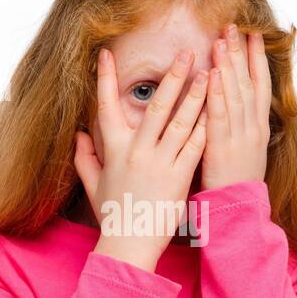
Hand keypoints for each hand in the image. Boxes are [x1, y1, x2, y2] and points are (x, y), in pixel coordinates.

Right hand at [73, 47, 208, 271]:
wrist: (129, 245)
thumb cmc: (113, 215)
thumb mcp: (94, 185)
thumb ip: (84, 158)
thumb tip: (78, 136)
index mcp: (113, 149)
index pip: (106, 107)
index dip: (104, 79)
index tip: (106, 53)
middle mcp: (137, 151)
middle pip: (156, 106)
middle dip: (172, 77)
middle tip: (186, 53)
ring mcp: (159, 163)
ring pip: (180, 121)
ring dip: (196, 95)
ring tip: (209, 73)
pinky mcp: (179, 177)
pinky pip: (195, 145)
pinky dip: (206, 126)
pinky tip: (218, 109)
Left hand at [200, 23, 270, 191]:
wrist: (239, 212)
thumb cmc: (237, 183)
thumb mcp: (246, 151)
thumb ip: (241, 126)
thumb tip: (233, 105)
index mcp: (259, 127)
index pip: (261, 85)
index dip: (257, 59)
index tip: (254, 34)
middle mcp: (253, 128)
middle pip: (248, 83)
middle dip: (241, 53)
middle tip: (234, 26)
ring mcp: (240, 137)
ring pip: (236, 95)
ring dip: (228, 66)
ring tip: (222, 40)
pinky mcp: (223, 148)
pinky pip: (219, 117)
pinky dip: (216, 94)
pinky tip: (210, 75)